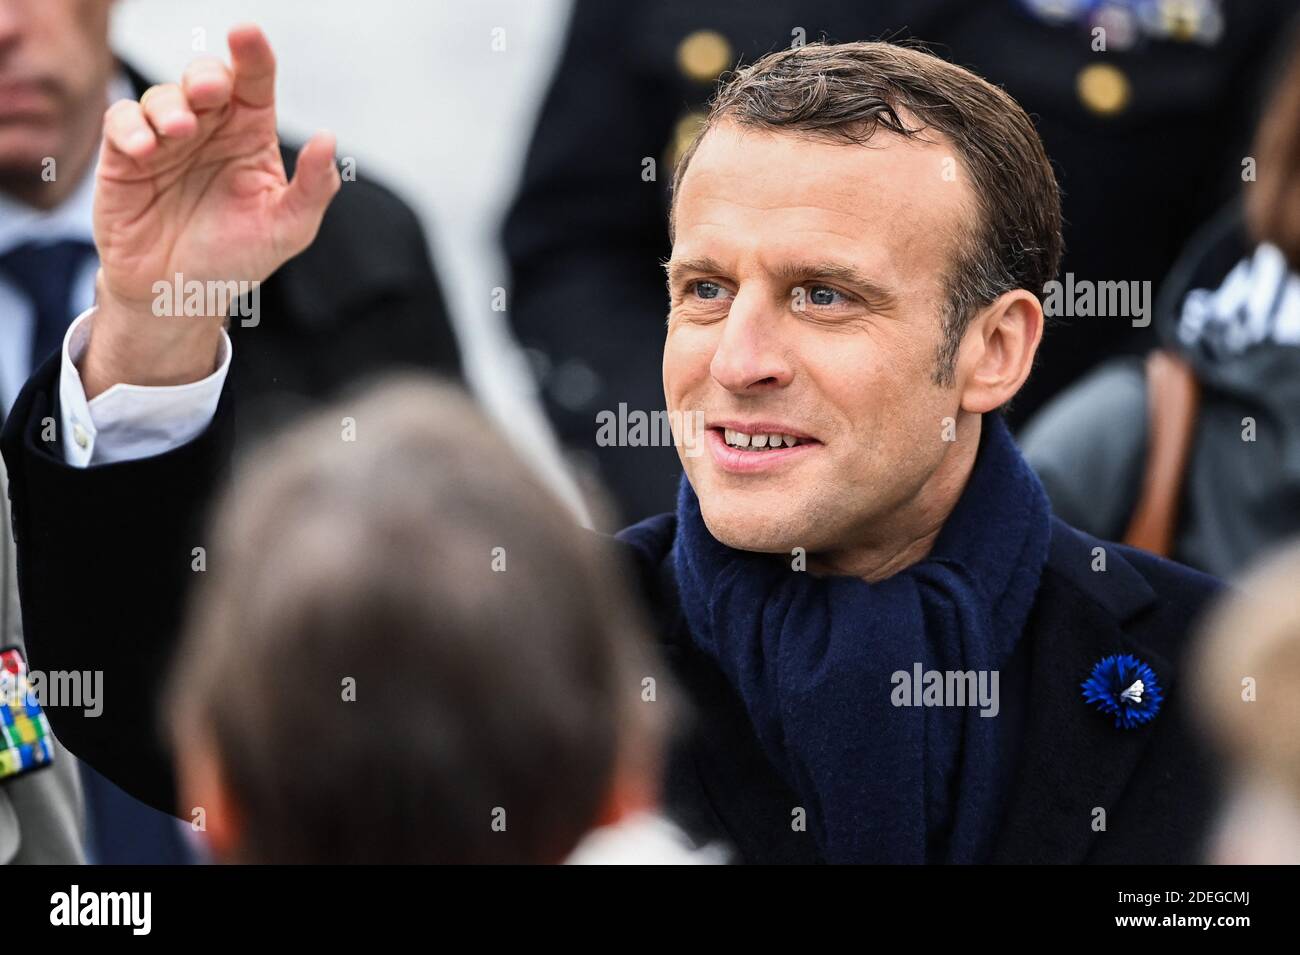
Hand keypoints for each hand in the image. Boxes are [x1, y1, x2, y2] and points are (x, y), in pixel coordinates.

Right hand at [81, 24, 340, 396]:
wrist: (181, 296)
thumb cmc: (237, 259)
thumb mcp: (287, 230)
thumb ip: (313, 188)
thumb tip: (328, 139)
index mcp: (250, 136)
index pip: (254, 82)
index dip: (252, 55)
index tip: (247, 35)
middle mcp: (209, 130)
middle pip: (205, 79)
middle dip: (206, 76)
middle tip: (210, 93)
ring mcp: (166, 140)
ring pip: (163, 97)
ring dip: (170, 106)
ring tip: (180, 131)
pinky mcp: (125, 157)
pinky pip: (122, 121)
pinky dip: (132, 127)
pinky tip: (146, 148)